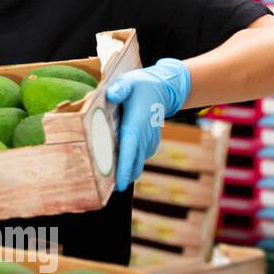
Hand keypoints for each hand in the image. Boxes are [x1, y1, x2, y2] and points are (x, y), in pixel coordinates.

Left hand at [105, 57, 190, 191]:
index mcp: (136, 124)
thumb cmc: (142, 85)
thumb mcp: (130, 81)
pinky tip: (123, 169)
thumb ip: (120, 88)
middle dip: (124, 176)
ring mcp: (149, 139)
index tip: (120, 183)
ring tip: (113, 184)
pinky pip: (141, 155)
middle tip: (109, 191)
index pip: (130, 148)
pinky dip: (132, 163)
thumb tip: (111, 95)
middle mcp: (144, 135)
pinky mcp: (150, 141)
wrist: (164, 88)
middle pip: (134, 161)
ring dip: (128, 171)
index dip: (125, 166)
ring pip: (138, 160)